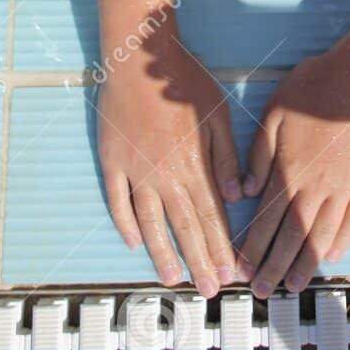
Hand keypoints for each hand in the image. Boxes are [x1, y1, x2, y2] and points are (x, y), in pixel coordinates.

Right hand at [96, 26, 241, 297]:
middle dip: (198, 261)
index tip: (229, 272)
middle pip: (183, 226)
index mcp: (193, 163)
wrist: (139, 59)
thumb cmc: (182, 81)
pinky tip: (133, 243)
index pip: (211, 215)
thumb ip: (227, 157)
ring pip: (149, 222)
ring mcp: (135, 170)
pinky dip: (125, 224)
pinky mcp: (112, 162)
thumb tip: (236, 195)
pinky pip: (117, 202)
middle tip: (207, 290)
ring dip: (162, 252)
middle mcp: (164, 174)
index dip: (220, 246)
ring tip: (171, 278)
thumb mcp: (217, 113)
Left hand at [234, 39, 349, 296]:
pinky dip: (341, 241)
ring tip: (292, 286)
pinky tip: (331, 256)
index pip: (266, 220)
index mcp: (288, 169)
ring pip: (322, 236)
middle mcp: (315, 186)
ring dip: (305, 264)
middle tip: (261, 291)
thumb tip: (248, 189)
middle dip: (273, 267)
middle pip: (291, 237)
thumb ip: (260, 153)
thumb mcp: (275, 111)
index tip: (242, 270)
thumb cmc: (315, 86)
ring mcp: (345, 186)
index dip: (253, 248)